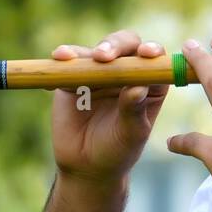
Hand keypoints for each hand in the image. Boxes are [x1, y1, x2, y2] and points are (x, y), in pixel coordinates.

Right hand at [49, 29, 170, 186]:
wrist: (86, 166)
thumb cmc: (118, 150)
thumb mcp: (131, 134)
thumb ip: (133, 110)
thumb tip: (137, 87)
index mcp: (150, 83)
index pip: (154, 59)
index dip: (151, 51)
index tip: (146, 53)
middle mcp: (127, 72)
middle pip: (125, 45)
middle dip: (114, 45)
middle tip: (103, 56)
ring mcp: (100, 72)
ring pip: (93, 50)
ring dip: (82, 51)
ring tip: (68, 57)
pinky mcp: (74, 77)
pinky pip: (67, 63)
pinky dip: (61, 61)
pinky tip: (57, 61)